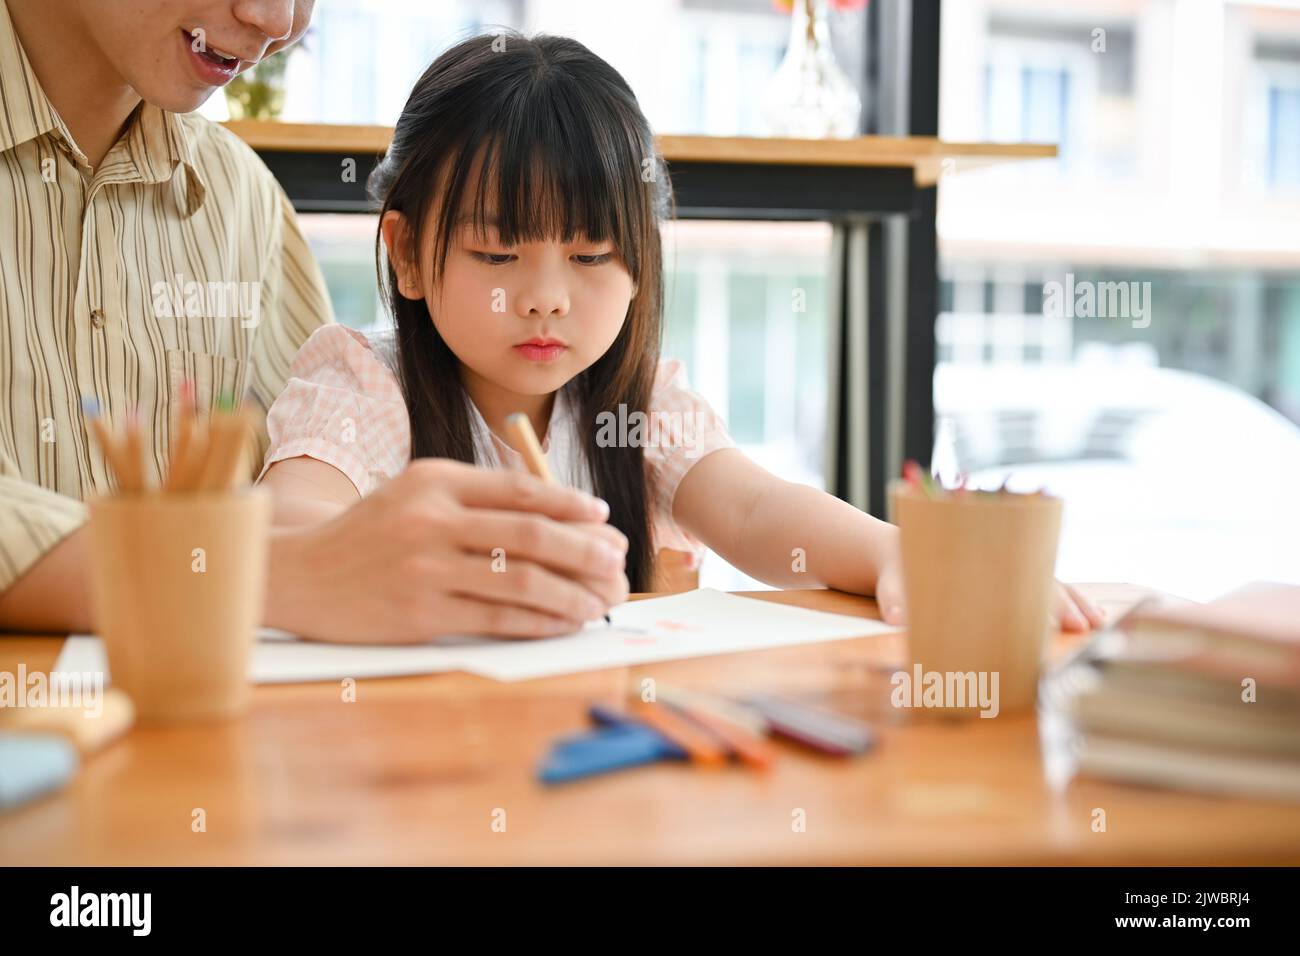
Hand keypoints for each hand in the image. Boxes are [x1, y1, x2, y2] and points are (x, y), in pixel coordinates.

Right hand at [265, 459, 628, 642]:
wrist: (302, 575)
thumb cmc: (374, 532)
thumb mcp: (418, 493)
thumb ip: (478, 497)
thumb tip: (561, 515)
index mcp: (436, 480)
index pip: (521, 490)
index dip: (571, 505)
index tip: (602, 518)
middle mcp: (432, 520)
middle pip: (532, 535)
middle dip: (586, 551)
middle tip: (617, 563)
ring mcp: (426, 569)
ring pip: (522, 582)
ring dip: (573, 594)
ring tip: (600, 602)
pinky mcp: (421, 614)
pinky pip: (498, 619)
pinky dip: (540, 622)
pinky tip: (564, 623)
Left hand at [871, 538, 1106, 632]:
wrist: (893, 544)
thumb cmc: (894, 566)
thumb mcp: (890, 580)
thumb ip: (894, 599)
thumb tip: (895, 618)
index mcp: (970, 556)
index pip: (1009, 578)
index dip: (1032, 600)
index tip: (1052, 620)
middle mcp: (993, 555)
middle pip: (1036, 577)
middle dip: (1061, 602)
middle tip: (1084, 627)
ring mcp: (1003, 561)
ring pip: (1047, 578)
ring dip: (1073, 600)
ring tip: (1097, 622)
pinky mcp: (1005, 569)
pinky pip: (1042, 580)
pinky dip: (1066, 596)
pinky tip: (1088, 613)